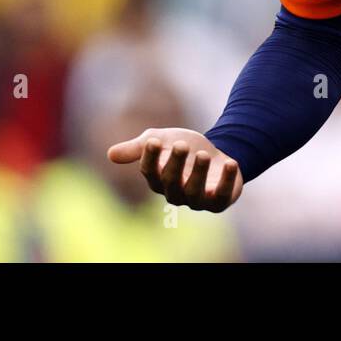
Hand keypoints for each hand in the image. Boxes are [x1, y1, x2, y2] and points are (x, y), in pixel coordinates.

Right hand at [107, 128, 243, 211]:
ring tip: (202, 155)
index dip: (151, 158)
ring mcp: (197, 200)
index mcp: (158, 180)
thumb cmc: (183, 147)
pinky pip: (220, 197)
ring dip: (197, 174)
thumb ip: (139, 147)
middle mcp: (175, 194)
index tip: (154, 141)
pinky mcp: (219, 201)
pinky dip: (225, 181)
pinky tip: (230, 164)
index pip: (150, 172)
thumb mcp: (161, 140)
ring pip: (194, 192)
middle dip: (175, 164)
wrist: (215, 152)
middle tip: (180, 144)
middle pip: (171, 182)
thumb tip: (110, 154)